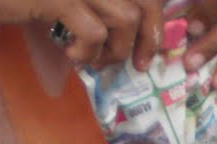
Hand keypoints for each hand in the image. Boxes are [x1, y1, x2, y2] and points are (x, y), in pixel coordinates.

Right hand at [0, 0, 164, 68]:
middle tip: (134, 64)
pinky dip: (88, 51)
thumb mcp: (63, 0)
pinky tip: (70, 54)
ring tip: (89, 58)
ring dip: (112, 50)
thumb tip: (126, 38)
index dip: (153, 22)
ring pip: (125, 20)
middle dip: (146, 40)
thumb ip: (93, 8)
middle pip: (143, 4)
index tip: (145, 52)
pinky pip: (95, 32)